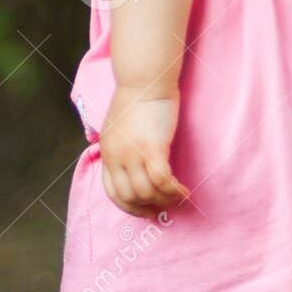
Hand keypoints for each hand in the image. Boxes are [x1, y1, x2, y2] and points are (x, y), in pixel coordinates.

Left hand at [98, 86, 190, 218]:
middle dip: (149, 207)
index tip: (146, 212)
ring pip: (147, 192)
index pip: (113, 192)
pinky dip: (174, 191)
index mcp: (107, 153)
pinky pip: (162, 181)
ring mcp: (133, 153)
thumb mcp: (119, 129)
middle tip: (166, 208)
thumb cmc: (137, 99)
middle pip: (130, 197)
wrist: (144, 79)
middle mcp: (117, 157)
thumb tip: (135, 168)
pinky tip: (185, 191)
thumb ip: (122, 149)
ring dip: (165, 200)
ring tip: (179, 197)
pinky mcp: (152, 148)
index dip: (130, 207)